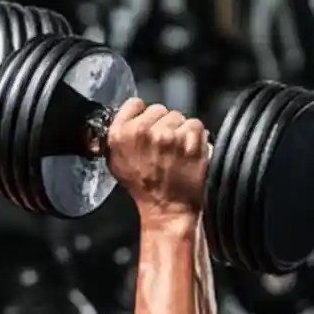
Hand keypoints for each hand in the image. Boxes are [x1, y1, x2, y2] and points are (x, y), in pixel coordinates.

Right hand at [106, 98, 208, 219]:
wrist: (167, 209)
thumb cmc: (144, 189)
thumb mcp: (117, 162)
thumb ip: (120, 136)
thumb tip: (129, 117)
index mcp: (120, 135)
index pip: (134, 103)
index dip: (143, 115)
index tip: (148, 128)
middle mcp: (142, 132)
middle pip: (159, 109)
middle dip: (162, 124)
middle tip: (162, 147)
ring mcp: (167, 135)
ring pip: (179, 117)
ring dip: (179, 132)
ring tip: (175, 153)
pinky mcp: (189, 140)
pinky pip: (195, 126)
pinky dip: (195, 138)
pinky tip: (187, 154)